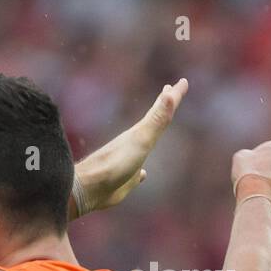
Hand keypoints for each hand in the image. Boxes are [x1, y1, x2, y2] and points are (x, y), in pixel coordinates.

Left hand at [72, 78, 187, 216]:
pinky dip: (142, 173)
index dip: (173, 95)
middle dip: (162, 107)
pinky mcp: (124, 181)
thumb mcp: (141, 139)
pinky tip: (143, 174)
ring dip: (151, 135)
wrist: (88, 188)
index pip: (159, 109)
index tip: (183, 82)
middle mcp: (133, 144)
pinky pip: (137, 173)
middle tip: (169, 92)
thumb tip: (171, 93)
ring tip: (155, 130)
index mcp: (139, 132)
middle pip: (151, 121)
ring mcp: (129, 161)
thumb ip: (157, 119)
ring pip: (144, 145)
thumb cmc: (115, 163)